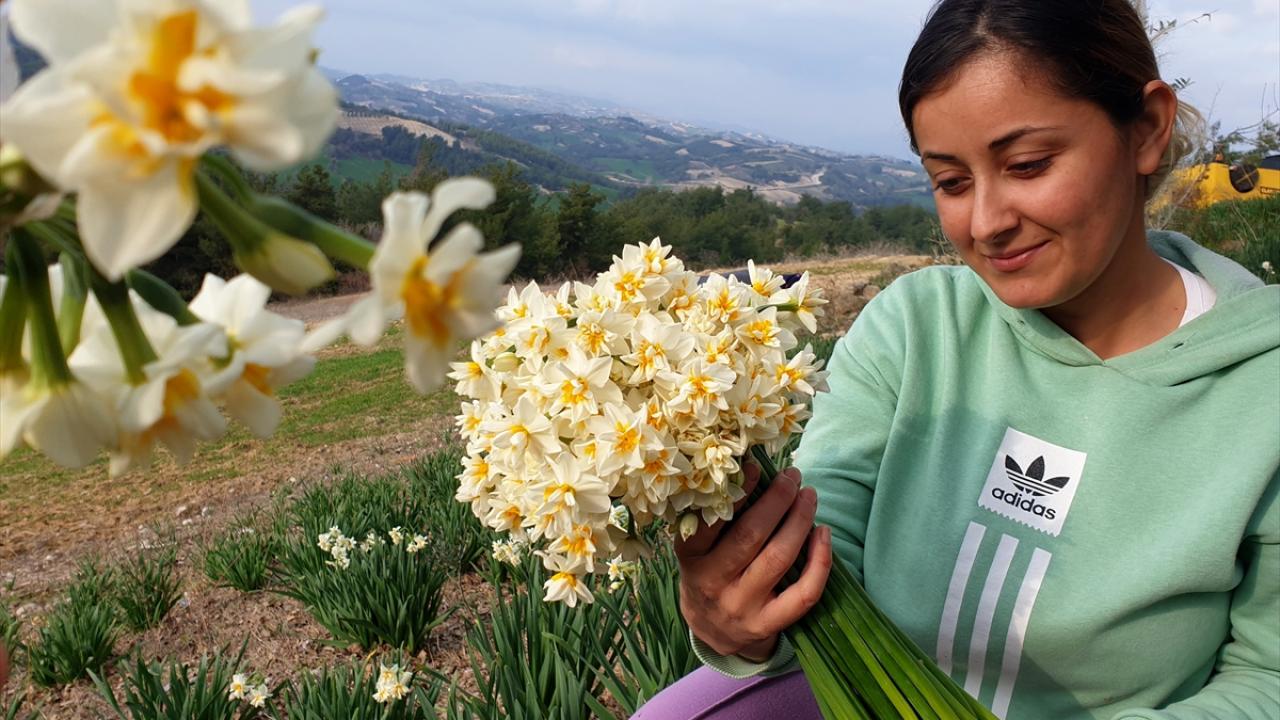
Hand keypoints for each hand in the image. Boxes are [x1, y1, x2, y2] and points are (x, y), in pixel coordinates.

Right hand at [675, 462, 832, 661]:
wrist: (712, 631)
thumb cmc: (709, 574)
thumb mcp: (698, 549)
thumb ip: (715, 520)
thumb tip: (750, 471)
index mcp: (692, 559)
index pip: (712, 522)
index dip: (737, 493)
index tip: (756, 467)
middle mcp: (713, 583)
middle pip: (751, 536)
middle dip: (777, 500)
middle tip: (792, 477)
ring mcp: (742, 606)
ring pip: (779, 558)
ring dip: (800, 520)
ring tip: (809, 496)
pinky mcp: (767, 624)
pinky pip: (803, 594)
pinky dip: (820, 561)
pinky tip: (823, 534)